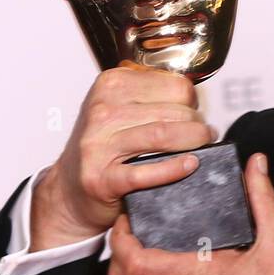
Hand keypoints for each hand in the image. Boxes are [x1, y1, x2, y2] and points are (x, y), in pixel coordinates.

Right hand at [31, 62, 216, 250]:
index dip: (191, 100)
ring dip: (193, 142)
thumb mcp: (118, 108)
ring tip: (202, 147)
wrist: (70, 189)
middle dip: (197, 125)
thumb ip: (149, 97)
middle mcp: (102, 111)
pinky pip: (145, 172)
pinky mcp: (101, 178)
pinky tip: (189, 165)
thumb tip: (194, 97)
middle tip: (203, 134)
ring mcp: (99, 145)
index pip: (173, 85)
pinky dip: (173, 169)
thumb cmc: (102, 147)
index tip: (194, 111)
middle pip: (174, 112)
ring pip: (162, 135)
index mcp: (110, 85)